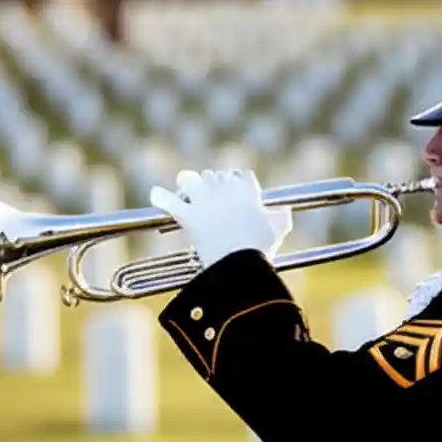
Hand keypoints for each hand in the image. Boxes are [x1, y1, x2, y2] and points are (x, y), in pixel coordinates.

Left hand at [148, 168, 292, 267]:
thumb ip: (281, 218)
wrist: (240, 264)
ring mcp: (205, 201)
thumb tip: (284, 210)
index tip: (232, 189)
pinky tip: (156, 195)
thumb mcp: (277, 232)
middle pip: (214, 176)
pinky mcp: (188, 215)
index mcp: (247, 192)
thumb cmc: (260, 250)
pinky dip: (161, 197)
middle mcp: (225, 190)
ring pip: (190, 179)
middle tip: (206, 195)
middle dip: (210, 185)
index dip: (234, 182)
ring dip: (187, 184)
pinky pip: (168, 200)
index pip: (239, 176)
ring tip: (184, 190)